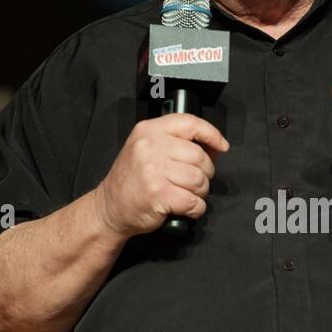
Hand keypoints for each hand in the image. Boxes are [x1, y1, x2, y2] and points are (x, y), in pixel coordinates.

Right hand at [94, 114, 228, 236]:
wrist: (110, 207)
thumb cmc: (131, 180)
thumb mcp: (146, 148)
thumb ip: (174, 142)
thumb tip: (213, 147)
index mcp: (149, 130)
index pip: (190, 123)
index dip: (211, 134)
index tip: (221, 146)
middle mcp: (150, 147)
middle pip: (199, 156)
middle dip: (204, 173)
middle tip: (192, 181)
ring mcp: (154, 170)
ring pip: (199, 180)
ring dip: (199, 192)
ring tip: (186, 194)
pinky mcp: (159, 194)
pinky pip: (193, 201)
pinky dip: (195, 208)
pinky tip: (184, 207)